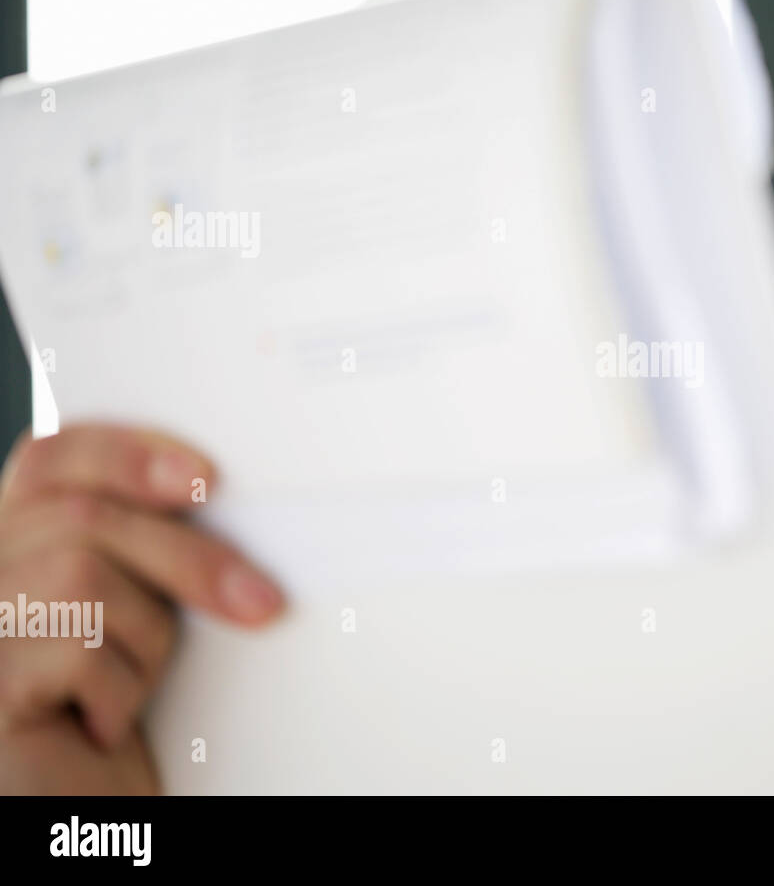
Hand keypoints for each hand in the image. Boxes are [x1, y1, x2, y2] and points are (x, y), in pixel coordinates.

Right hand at [0, 423, 283, 793]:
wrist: (76, 807)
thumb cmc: (114, 713)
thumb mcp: (135, 614)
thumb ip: (143, 548)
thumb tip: (219, 496)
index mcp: (12, 542)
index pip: (51, 460)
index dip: (127, 454)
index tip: (207, 478)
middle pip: (82, 517)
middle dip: (189, 560)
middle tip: (263, 603)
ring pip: (83, 577)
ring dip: (144, 641)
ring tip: (133, 687)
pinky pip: (77, 647)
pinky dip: (119, 691)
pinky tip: (101, 726)